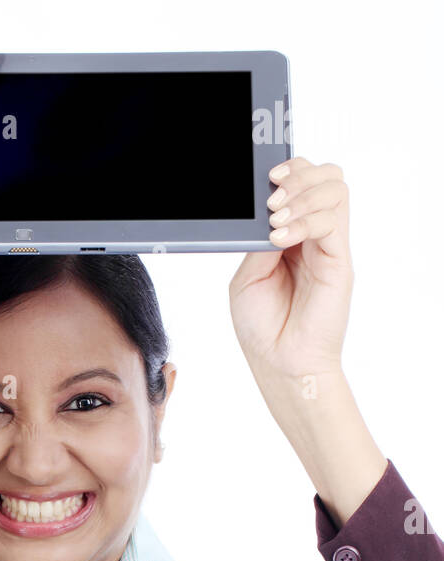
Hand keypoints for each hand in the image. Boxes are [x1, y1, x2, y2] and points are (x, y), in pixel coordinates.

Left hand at [228, 157, 353, 384]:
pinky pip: (333, 220)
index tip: (266, 178)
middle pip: (325, 176)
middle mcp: (313, 237)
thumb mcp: (247, 279)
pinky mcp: (339, 260)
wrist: (282, 363)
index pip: (303, 183)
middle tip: (272, 198)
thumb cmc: (263, 328)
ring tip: (276, 219)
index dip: (289, 171)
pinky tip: (281, 238)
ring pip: (334, 190)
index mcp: (291, 236)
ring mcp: (329, 247)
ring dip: (302, 195)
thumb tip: (269, 215)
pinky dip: (306, 220)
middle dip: (298, 176)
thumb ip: (258, 244)